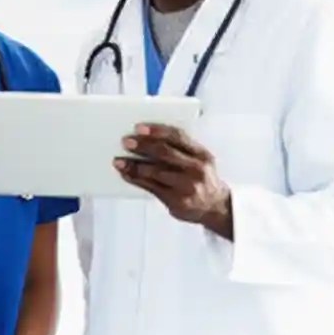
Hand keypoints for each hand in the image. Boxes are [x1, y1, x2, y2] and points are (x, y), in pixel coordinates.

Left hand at [116, 123, 233, 236]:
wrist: (215, 206)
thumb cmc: (200, 178)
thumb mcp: (199, 160)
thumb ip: (180, 149)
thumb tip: (145, 137)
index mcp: (202, 154)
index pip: (178, 136)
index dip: (157, 130)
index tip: (139, 127)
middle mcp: (196, 169)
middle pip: (165, 153)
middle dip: (142, 146)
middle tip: (125, 141)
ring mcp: (187, 186)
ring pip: (155, 171)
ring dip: (134, 165)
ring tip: (118, 160)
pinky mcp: (177, 201)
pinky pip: (151, 187)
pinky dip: (136, 179)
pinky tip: (126, 174)